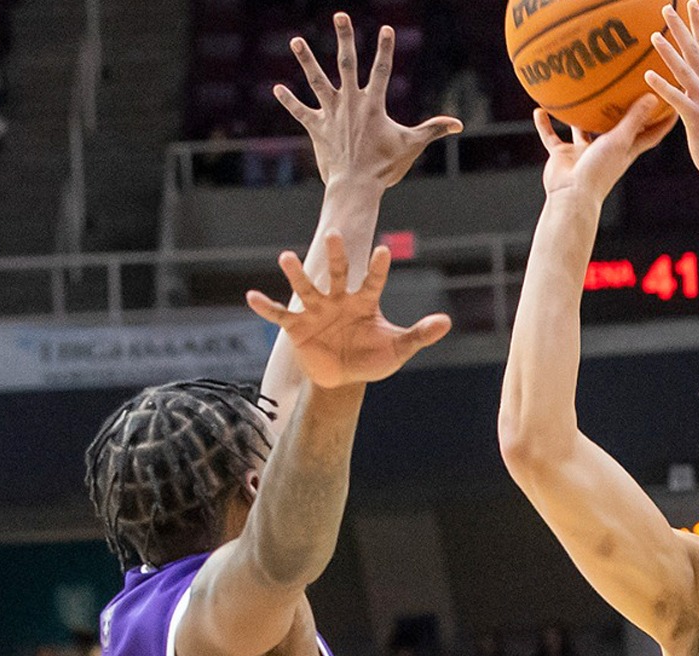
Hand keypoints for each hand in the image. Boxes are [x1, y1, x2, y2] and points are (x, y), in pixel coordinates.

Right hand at [246, 232, 450, 388]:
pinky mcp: (298, 327)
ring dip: (296, 274)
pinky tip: (251, 297)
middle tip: (334, 234)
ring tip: (286, 257)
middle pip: (338, 273)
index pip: (374, 280)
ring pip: (306, 288)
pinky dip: (267, 308)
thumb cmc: (372, 358)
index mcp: (364, 301)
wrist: (345, 378)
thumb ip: (419, 334)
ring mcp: (317, 311)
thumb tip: (447, 322)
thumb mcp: (398, 348)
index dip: (378, 267)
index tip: (384, 250)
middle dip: (337, 256)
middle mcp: (339, 299)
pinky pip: (281, 315)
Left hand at [275, 13, 461, 187]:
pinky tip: (276, 88)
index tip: (386, 29)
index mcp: (373, 104)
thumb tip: (458, 124)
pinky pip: (300, 112)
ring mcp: (331, 114)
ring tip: (296, 40)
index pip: (381, 69)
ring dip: (306, 60)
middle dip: (344, 37)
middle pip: (346, 63)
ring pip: (316, 80)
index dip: (385, 48)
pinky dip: (288, 100)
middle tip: (340, 15)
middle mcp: (350, 103)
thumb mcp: (412, 145)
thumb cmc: (385, 167)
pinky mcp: (317, 128)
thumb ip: (433, 129)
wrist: (356, 186)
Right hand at [532, 95, 677, 201]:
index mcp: (626, 149)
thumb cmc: (600, 172)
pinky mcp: (563, 156)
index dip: (662, 120)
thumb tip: (654, 95)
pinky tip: (539, 109)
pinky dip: (545, 125)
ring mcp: (584, 153)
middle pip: (616, 127)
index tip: (673, 101)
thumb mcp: (619, 140)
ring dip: (578, 115)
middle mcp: (606, 149)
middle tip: (625, 86)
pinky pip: (551, 136)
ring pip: (581, 129)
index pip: (650, 133)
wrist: (571, 196)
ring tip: (577, 91)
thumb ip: (634, 119)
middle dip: (621, 110)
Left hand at [644, 0, 698, 177]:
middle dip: (682, 27)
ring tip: (654, 35)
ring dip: (670, 51)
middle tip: (667, 7)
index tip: (692, 2)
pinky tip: (649, 75)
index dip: (698, 23)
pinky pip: (676, 98)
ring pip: (685, 71)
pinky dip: (663, 85)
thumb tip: (686, 76)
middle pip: (696, 51)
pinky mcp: (696, 117)